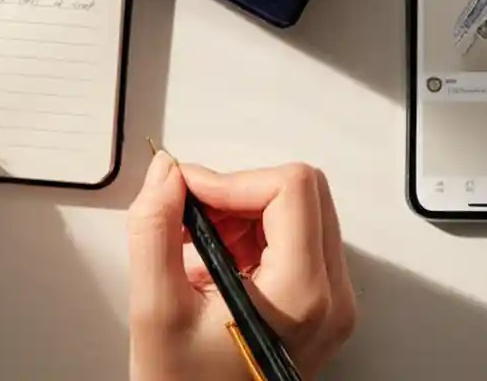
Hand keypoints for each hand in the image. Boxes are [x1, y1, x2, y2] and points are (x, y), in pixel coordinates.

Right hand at [127, 155, 354, 380]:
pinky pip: (294, 238)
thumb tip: (166, 177)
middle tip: (193, 219)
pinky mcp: (318, 303)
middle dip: (237, 194)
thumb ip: (155, 230)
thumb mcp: (156, 309)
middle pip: (301, 192)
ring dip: (241, 214)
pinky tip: (213, 266)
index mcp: (303, 296)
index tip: (190, 193)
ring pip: (299, 210)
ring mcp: (330, 302)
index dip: (231, 180)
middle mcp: (331, 297)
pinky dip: (250, 236)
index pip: (290, 188)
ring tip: (196, 251)